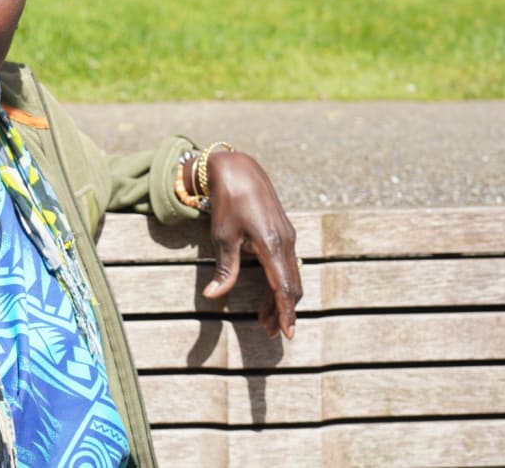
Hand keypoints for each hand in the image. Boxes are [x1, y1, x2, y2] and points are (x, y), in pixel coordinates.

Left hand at [196, 150, 301, 338]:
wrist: (238, 170)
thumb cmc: (228, 202)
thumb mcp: (223, 237)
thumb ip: (224, 269)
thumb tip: (213, 296)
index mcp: (273, 246)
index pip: (284, 288)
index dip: (285, 312)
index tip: (287, 332)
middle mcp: (286, 242)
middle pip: (292, 286)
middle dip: (283, 311)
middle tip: (272, 333)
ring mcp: (287, 237)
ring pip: (290, 276)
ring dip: (280, 299)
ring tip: (265, 320)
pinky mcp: (282, 233)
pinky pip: (285, 264)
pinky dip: (279, 282)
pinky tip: (267, 294)